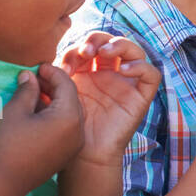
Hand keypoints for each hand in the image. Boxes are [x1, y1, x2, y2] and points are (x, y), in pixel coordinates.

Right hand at [0, 64, 83, 193]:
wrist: (5, 183)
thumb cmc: (8, 144)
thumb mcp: (15, 110)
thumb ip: (27, 89)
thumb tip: (29, 75)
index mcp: (70, 117)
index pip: (66, 85)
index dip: (52, 72)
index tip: (37, 66)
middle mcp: (79, 130)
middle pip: (71, 99)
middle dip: (54, 86)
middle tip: (35, 78)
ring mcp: (75, 144)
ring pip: (70, 114)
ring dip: (55, 101)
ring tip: (34, 93)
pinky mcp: (68, 154)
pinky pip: (67, 128)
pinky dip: (56, 116)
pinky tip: (38, 112)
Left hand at [58, 32, 161, 166]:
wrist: (83, 155)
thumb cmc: (69, 127)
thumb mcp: (59, 96)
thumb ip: (54, 77)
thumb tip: (44, 63)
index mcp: (90, 71)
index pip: (90, 45)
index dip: (77, 48)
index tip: (63, 66)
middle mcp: (111, 74)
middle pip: (113, 41)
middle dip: (98, 40)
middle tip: (86, 52)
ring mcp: (128, 84)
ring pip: (135, 51)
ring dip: (120, 45)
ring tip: (105, 52)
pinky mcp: (142, 96)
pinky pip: (151, 74)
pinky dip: (141, 66)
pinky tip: (124, 70)